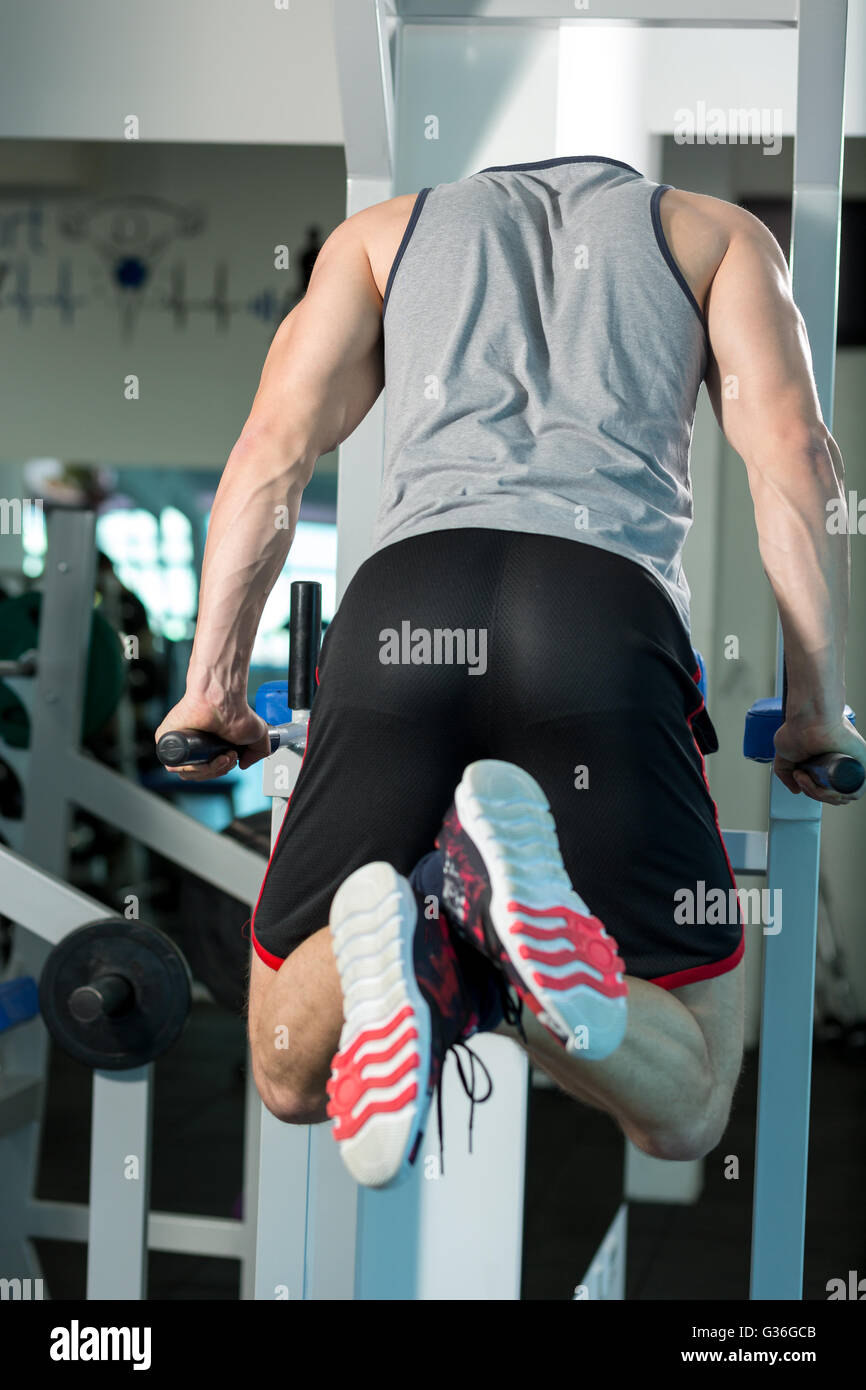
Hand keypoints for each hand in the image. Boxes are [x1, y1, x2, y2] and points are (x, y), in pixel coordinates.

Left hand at [154, 693, 271, 780]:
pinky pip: (175, 765)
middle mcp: (192, 745)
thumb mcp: (257, 736)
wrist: (223, 699)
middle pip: (198, 774)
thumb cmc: (236, 711)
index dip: (219, 771)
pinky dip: (192, 767)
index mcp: (206, 746)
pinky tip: (209, 757)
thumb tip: (243, 764)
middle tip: (229, 758)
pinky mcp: (166, 740)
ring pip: (187, 772)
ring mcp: (179, 743)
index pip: (207, 770)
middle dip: (217, 771)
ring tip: (224, 756)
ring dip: (209, 770)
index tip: (231, 761)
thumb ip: (257, 753)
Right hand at [774, 714, 865, 805]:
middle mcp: (842, 767)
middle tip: (800, 777)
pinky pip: (853, 792)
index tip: (800, 780)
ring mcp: (853, 768)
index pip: (825, 790)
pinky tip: (820, 785)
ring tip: (805, 778)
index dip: (812, 791)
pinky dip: (834, 795)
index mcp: (828, 765)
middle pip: (832, 797)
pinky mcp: (863, 768)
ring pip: (841, 797)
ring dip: (818, 794)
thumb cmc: (797, 730)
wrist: (809, 719)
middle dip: (812, 793)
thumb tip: (796, 790)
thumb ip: (785, 773)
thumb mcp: (785, 757)